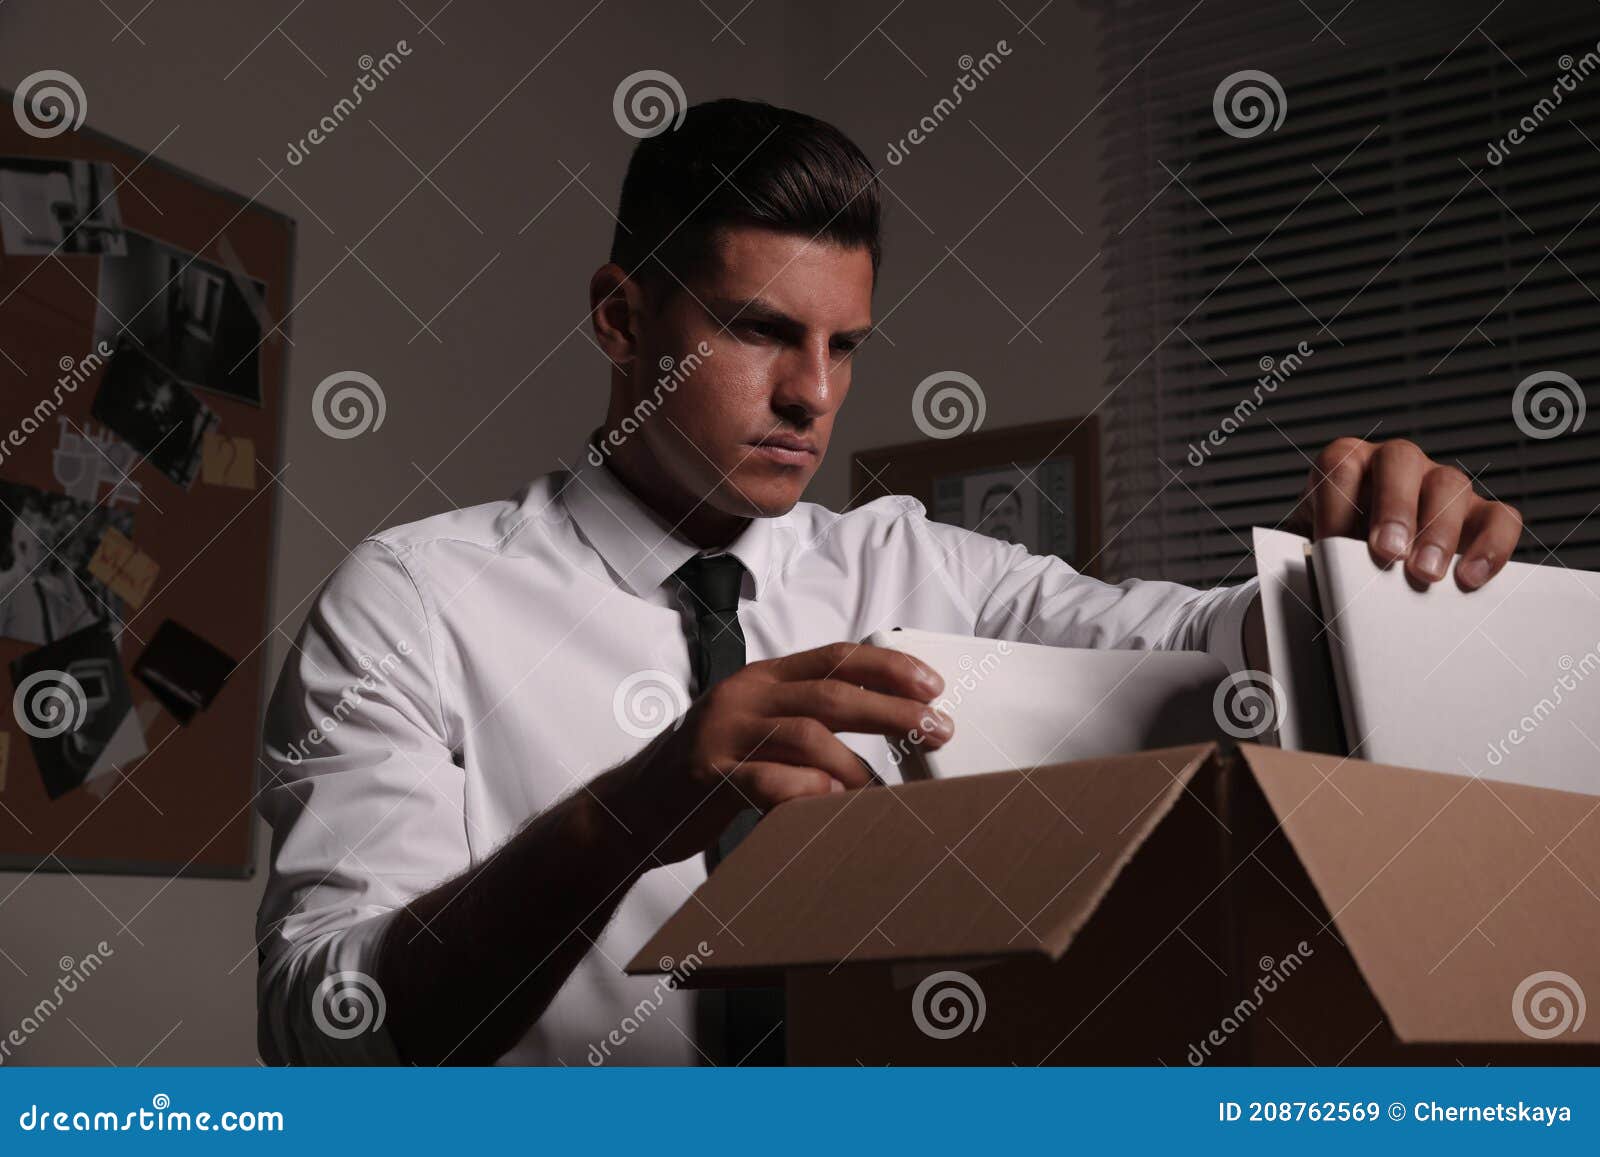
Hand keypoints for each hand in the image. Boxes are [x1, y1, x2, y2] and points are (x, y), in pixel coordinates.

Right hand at [600, 642, 950, 864]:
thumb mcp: (755, 728)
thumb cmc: (707, 771)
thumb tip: (884, 718)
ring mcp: (723, 734)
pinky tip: (829, 803)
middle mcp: (744, 696)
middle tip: (937, 731)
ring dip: (855, 765)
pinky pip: (766, 780)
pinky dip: (806, 791)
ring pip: (806, 735)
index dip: (889, 668)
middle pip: (832, 693)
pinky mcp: (707, 776)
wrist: (633, 809)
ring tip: (882, 791)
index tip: (933, 686)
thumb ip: (803, 719)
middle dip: (894, 712)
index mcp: (761, 678)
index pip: (835, 657)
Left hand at [1288, 437, 1522, 589]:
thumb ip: (1313, 555)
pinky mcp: (1478, 514)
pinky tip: (1469, 579)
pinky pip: (1499, 518)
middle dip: (1394, 507)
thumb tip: (1302, 582)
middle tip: (1388, 553)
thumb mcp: (1313, 549)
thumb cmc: (1335, 552)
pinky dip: (1490, 546)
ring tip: (1425, 574)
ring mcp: (1440, 484)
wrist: (1361, 565)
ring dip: (1438, 532)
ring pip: (1449, 485)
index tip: (1331, 545)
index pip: (1340, 466)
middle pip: (1400, 461)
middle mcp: (1396, 465)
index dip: (1337, 504)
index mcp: (1347, 464)